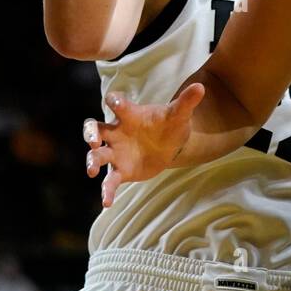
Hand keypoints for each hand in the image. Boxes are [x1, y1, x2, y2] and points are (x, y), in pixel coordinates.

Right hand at [84, 85, 204, 207]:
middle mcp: (117, 133)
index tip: (114, 102)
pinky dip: (106, 191)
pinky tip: (107, 203)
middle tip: (93, 141)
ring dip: (92, 162)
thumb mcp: (179, 114)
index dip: (114, 100)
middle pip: (95, 129)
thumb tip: (201, 86)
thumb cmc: (169, 125)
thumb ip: (186, 102)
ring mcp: (116, 152)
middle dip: (90, 134)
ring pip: (97, 155)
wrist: (170, 146)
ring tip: (92, 171)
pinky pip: (109, 181)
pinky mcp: (121, 170)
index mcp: (130, 115)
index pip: (117, 103)